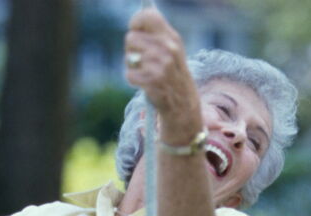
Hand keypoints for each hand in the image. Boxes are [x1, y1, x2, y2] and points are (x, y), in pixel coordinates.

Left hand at [123, 8, 199, 123]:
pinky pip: (129, 74)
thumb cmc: (172, 74)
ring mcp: (162, 65)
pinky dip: (133, 80)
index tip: (135, 30)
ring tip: (146, 72)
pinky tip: (145, 83)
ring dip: (132, 66)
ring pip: (129, 57)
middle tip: (141, 59)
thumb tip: (137, 20)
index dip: (136, 22)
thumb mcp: (171, 50)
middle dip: (131, 49)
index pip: (148, 16)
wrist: (182, 103)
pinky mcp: (153, 81)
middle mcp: (168, 48)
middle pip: (131, 38)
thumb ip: (156, 34)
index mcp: (172, 37)